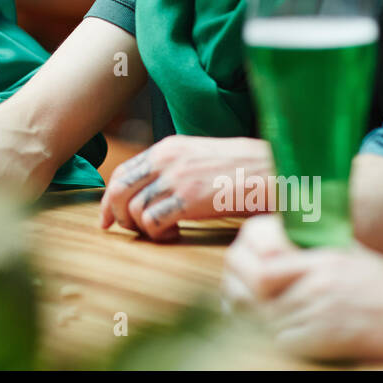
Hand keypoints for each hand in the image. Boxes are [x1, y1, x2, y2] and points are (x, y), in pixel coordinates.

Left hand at [100, 135, 273, 239]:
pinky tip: (174, 234)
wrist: (273, 170)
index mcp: (168, 148)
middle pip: (118, 189)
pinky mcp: (189, 199)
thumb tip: (151, 192)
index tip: (108, 218)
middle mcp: (166, 159)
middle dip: (116, 215)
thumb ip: (174, 168)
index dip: (110, 197)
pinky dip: (157, 234)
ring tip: (164, 232)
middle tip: (126, 230)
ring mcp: (176, 178)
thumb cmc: (244, 169)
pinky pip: (152, 221)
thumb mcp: (201, 157)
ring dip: (141, 228)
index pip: (123, 171)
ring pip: (133, 208)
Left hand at [221, 214, 382, 361]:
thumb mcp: (347, 252)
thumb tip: (272, 243)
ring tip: (244, 312)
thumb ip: (309, 248)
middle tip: (233, 293)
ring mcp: (321, 314)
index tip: (238, 265)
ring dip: (248, 316)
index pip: (263, 258)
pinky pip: (281, 340)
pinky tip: (267, 331)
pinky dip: (269, 337)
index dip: (242, 263)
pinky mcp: (324, 342)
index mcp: (322, 258)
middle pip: (256, 288)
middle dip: (236, 289)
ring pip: (262, 317)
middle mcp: (318, 284)